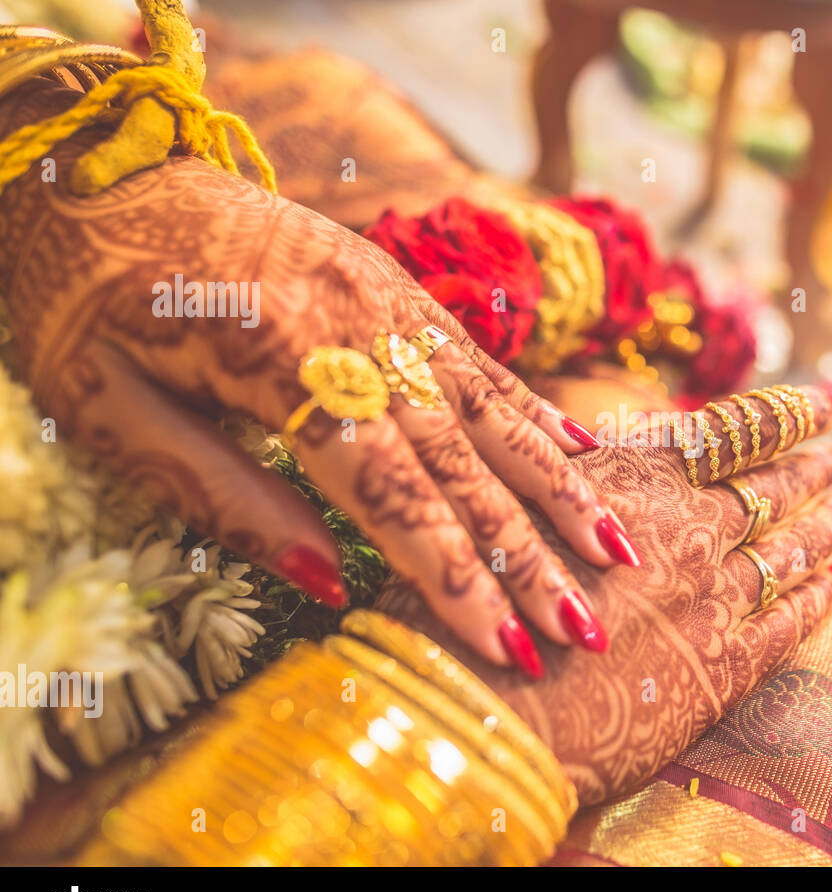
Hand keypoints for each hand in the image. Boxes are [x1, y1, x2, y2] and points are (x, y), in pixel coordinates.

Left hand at [0, 80, 634, 673]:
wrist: (98, 167)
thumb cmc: (81, 296)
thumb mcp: (106, 405)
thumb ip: (221, 496)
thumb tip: (328, 587)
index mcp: (284, 363)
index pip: (393, 495)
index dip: (455, 578)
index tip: (508, 648)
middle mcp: (359, 330)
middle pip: (464, 464)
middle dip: (529, 555)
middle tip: (587, 628)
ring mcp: (388, 302)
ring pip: (493, 411)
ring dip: (558, 488)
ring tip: (615, 549)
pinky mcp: (394, 288)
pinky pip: (480, 360)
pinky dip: (534, 411)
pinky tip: (582, 452)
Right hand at [375, 385, 831, 802]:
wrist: (484, 708)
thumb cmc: (477, 597)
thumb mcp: (514, 502)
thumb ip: (571, 472)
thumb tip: (596, 442)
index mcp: (646, 481)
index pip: (738, 432)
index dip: (787, 413)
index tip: (825, 401)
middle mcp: (694, 532)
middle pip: (773, 489)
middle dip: (813, 467)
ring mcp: (715, 602)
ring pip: (791, 551)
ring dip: (827, 524)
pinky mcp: (722, 671)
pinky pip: (787, 626)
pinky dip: (814, 600)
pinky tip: (831, 585)